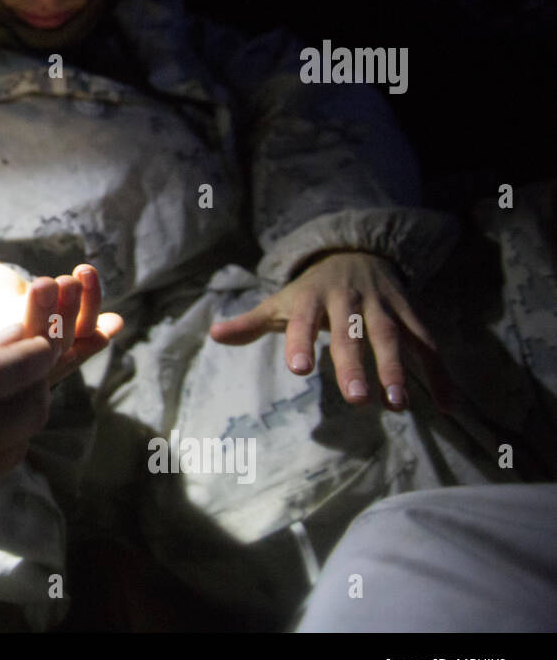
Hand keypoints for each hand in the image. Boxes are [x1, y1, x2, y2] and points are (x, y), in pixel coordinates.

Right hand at [0, 326, 60, 511]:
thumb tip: (20, 337)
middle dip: (36, 382)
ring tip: (0, 391)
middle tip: (23, 362)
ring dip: (21, 412)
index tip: (40, 336)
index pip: (22, 368)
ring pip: (23, 440)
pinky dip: (3, 438)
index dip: (39, 348)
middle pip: (34, 409)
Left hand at [208, 251, 452, 410]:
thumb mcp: (281, 302)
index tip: (299, 370)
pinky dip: (440, 374)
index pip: (304, 320)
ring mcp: (383, 305)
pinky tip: (446, 407)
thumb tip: (213, 335)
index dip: (301, 342)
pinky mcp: (411, 313)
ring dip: (397, 369)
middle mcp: (349, 299)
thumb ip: (251, 322)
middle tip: (357, 400)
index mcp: (313, 298)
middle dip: (355, 365)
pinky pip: (428, 343)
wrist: (356, 252)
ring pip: (392, 336)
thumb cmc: (311, 291)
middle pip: (352, 333)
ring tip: (398, 405)